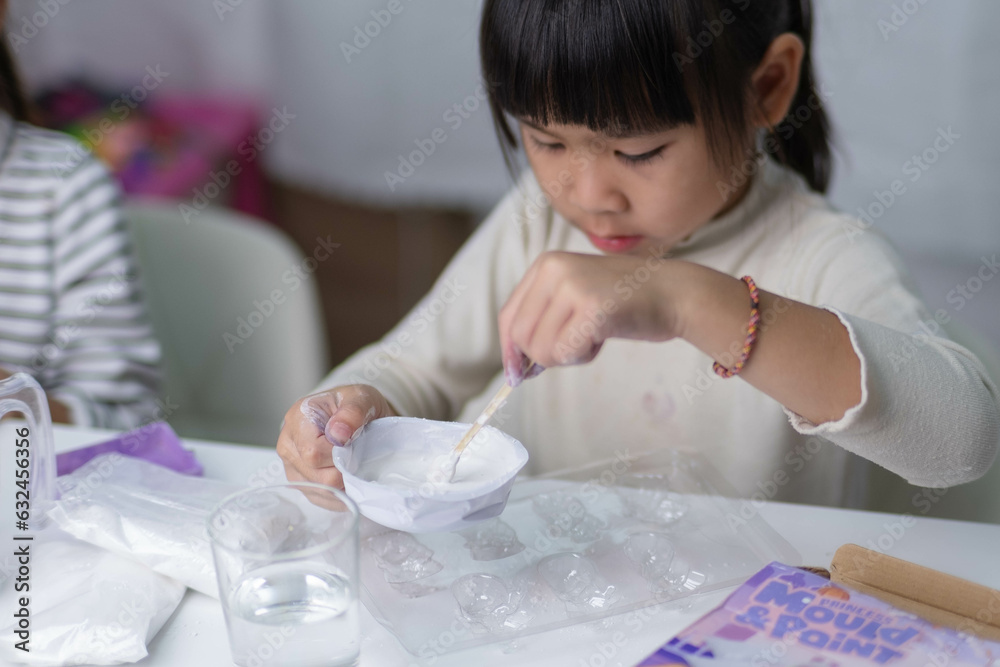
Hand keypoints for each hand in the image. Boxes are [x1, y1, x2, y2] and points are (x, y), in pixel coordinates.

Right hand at [277, 384, 395, 488]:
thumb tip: (338, 434)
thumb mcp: (361, 398)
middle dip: (344, 469)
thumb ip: (352, 412)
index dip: (340, 454)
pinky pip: (322, 498)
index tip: (355, 443)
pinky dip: (340, 492)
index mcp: (298, 418)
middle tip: (357, 454)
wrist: (353, 414)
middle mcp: (288, 444)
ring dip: (343, 482)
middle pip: (316, 476)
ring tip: (352, 462)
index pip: (314, 452)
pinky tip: (348, 476)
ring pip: (320, 490)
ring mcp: (291, 466)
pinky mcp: (300, 482)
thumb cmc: (354, 405)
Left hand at [499, 251, 680, 381]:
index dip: (510, 350)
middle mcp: (553, 269)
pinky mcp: (591, 308)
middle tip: (575, 349)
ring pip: (540, 349)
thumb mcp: (576, 298)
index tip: (518, 374)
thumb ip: (546, 320)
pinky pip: (564, 353)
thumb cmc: (627, 302)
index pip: (508, 316)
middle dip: (542, 357)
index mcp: (545, 264)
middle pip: (520, 336)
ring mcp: (572, 286)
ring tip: (593, 337)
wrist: (675, 293)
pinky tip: (602, 339)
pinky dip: (581, 357)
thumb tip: (517, 368)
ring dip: (566, 357)